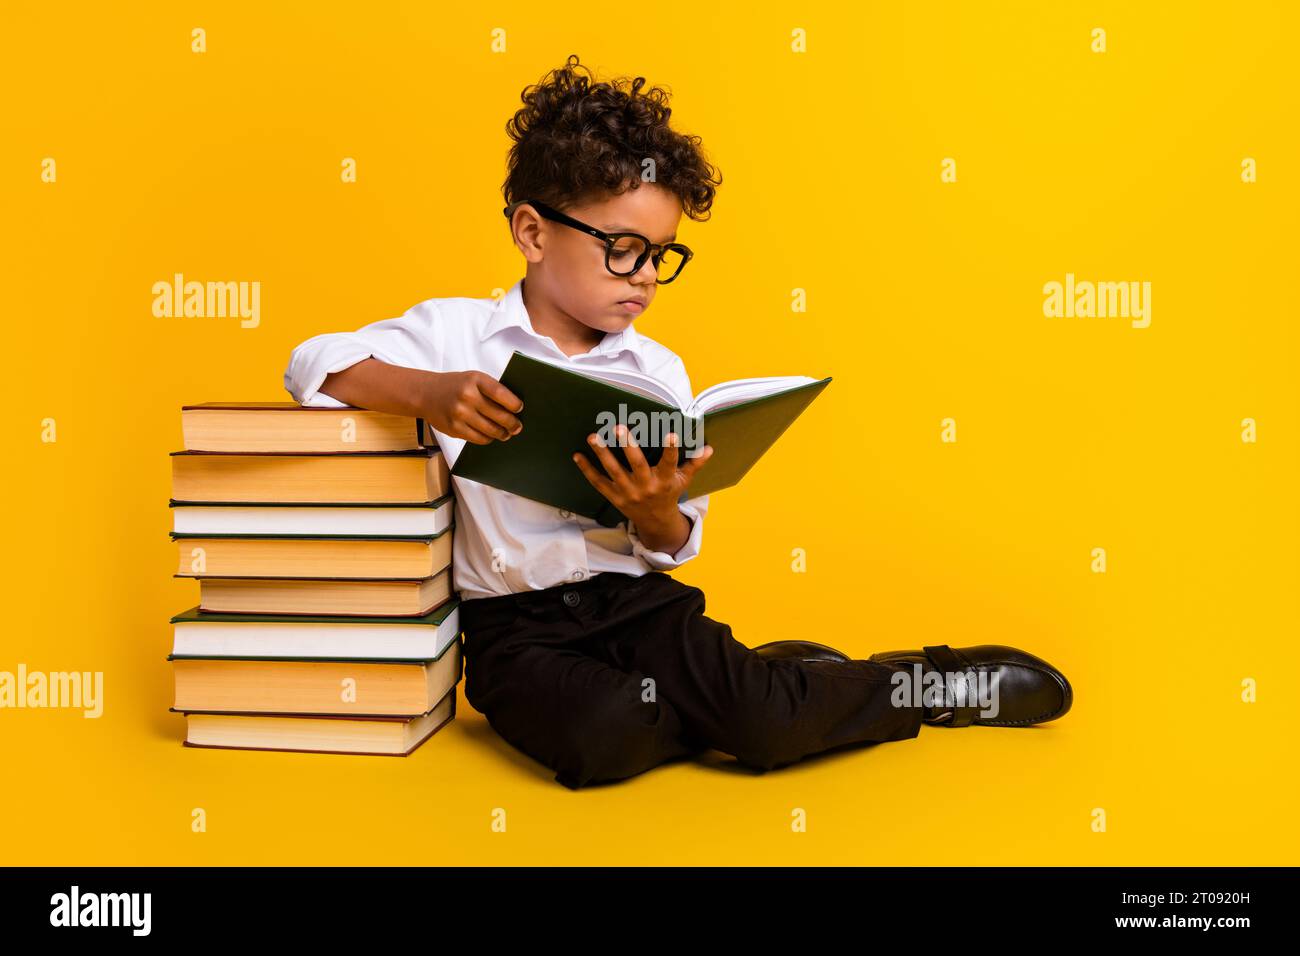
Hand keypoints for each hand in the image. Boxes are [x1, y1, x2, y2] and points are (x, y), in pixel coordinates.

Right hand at [421, 370, 523, 444]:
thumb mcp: (473, 379)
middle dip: (512, 424)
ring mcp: (460, 414)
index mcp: (475, 380)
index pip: (501, 394)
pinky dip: (488, 438)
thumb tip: (514, 409)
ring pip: (491, 430)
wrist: (426, 393)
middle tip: (517, 427)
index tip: (519, 409)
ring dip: (502, 434)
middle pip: (499, 415)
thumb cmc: (455, 386)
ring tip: (506, 433)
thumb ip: (491, 389)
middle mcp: (467, 396)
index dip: (514, 404)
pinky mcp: (454, 428)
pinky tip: (490, 435)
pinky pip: (479, 438)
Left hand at [572, 425, 712, 540]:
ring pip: (614, 471)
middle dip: (628, 446)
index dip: (671, 449)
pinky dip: (587, 469)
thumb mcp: (684, 480)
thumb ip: (695, 464)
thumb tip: (709, 448)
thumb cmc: (669, 494)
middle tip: (619, 427)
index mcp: (664, 480)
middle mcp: (646, 486)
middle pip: (637, 465)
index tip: (671, 434)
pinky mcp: (614, 496)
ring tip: (593, 436)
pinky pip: (598, 482)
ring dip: (602, 454)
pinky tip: (577, 455)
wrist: (655, 522)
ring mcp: (628, 492)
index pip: (670, 463)